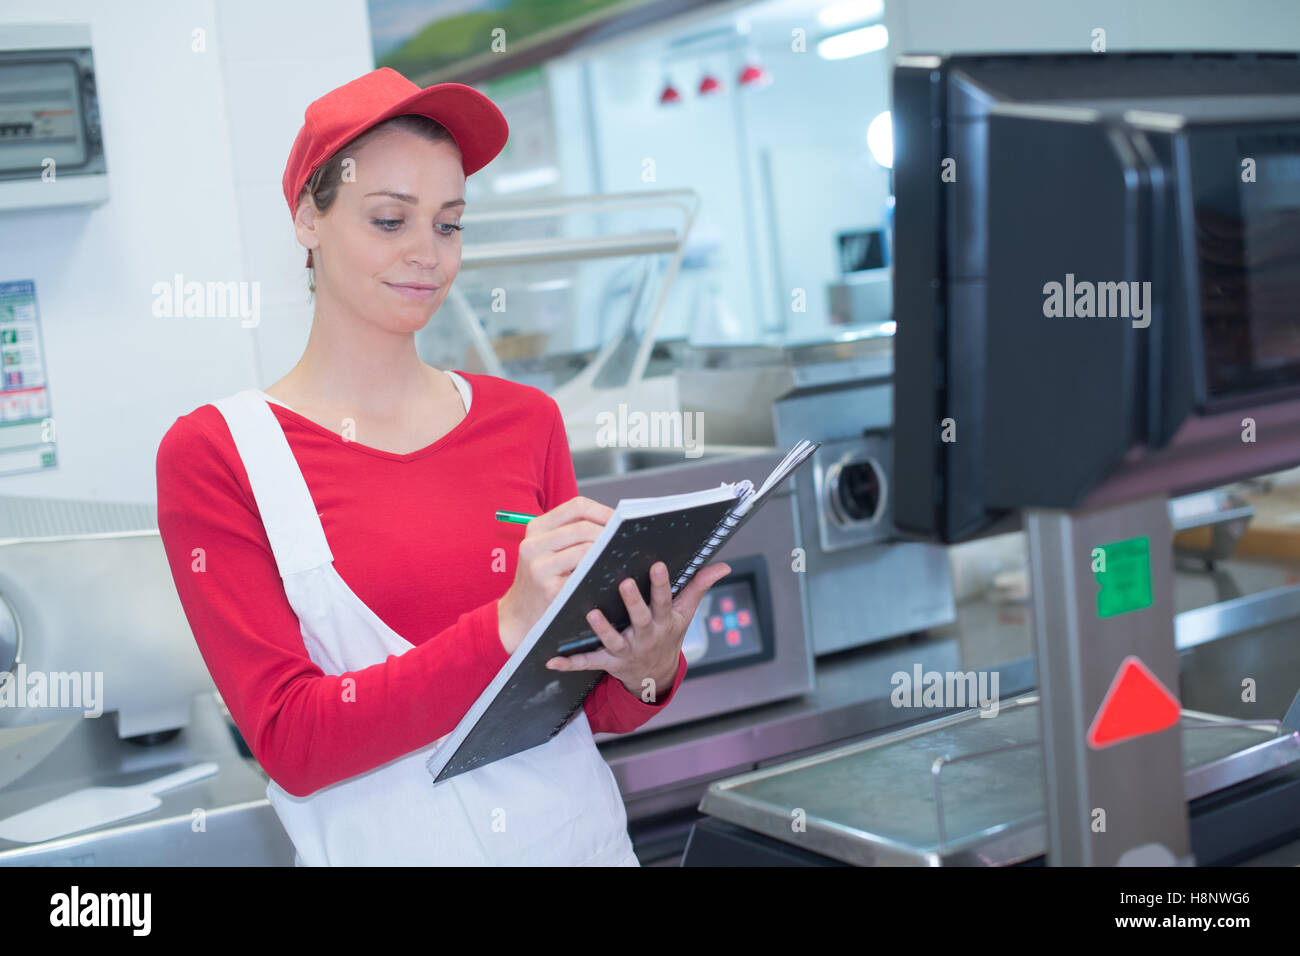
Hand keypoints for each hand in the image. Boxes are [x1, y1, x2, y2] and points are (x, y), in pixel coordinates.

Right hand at [497, 496, 613, 654]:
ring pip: (586, 549)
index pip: (576, 506)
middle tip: (623, 542)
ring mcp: (540, 568)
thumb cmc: (540, 578)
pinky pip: (584, 574)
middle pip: (583, 527)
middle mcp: (533, 545)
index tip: (619, 521)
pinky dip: (600, 571)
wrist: (518, 615)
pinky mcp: (551, 589)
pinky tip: (607, 574)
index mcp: (535, 528)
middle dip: (608, 534)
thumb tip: (614, 523)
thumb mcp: (544, 549)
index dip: (603, 511)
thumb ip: (570, 532)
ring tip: (618, 556)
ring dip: (606, 552)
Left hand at [544, 559, 731, 705]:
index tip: (658, 564)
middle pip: (641, 618)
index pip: (665, 600)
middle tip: (626, 583)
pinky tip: (552, 660)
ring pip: (613, 641)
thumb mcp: (685, 614)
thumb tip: (724, 565)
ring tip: (591, 613)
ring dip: (602, 629)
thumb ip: (699, 587)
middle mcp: (646, 636)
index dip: (663, 584)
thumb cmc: (667, 635)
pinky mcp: (608, 663)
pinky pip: (588, 663)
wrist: (655, 675)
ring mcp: (626, 651)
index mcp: (663, 621)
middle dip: (634, 602)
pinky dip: (570, 663)